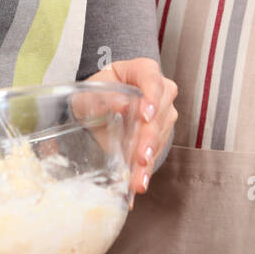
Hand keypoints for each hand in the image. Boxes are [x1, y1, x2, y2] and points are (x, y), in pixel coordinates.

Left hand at [78, 58, 177, 202]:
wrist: (96, 107)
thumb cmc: (96, 93)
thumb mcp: (91, 92)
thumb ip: (105, 97)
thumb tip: (122, 105)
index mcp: (143, 71)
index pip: (153, 80)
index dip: (152, 98)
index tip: (145, 116)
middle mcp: (160, 90)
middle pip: (161, 112)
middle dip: (150, 138)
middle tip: (141, 157)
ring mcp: (163, 113)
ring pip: (160, 136)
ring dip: (148, 159)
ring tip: (137, 179)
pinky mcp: (159, 135)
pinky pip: (155, 152)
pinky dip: (145, 169)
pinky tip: (137, 183)